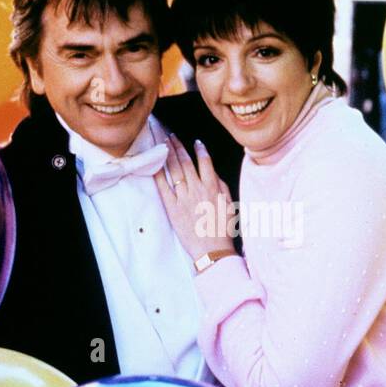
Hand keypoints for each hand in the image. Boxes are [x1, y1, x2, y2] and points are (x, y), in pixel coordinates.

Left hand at [154, 135, 236, 263]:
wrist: (212, 250)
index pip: (205, 162)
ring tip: (164, 144)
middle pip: (186, 162)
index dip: (200, 150)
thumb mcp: (229, 205)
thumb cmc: (223, 230)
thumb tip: (213, 173)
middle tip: (172, 136)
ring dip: (169, 154)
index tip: (196, 142)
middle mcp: (197, 189)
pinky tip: (155, 164)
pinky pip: (163, 187)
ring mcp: (183, 198)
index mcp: (212, 188)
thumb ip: (222, 186)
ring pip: (175, 170)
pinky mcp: (172, 208)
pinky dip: (159, 174)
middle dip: (179, 147)